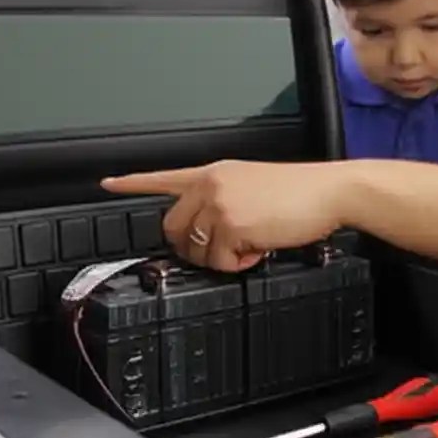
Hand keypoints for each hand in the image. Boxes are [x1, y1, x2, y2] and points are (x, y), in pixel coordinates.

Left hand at [100, 160, 349, 272]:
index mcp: (214, 173)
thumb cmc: (301, 192)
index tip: (107, 183)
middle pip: (173, 228)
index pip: (164, 176)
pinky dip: (240, 264)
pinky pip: (219, 261)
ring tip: (254, 243)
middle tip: (227, 249)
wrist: (329, 191)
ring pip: (196, 249)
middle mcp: (209, 185)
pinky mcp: (230, 225)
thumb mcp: (254, 184)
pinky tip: (261, 247)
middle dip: (194, 247)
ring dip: (222, 258)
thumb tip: (208, 233)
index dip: (133, 182)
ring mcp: (217, 204)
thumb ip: (223, 200)